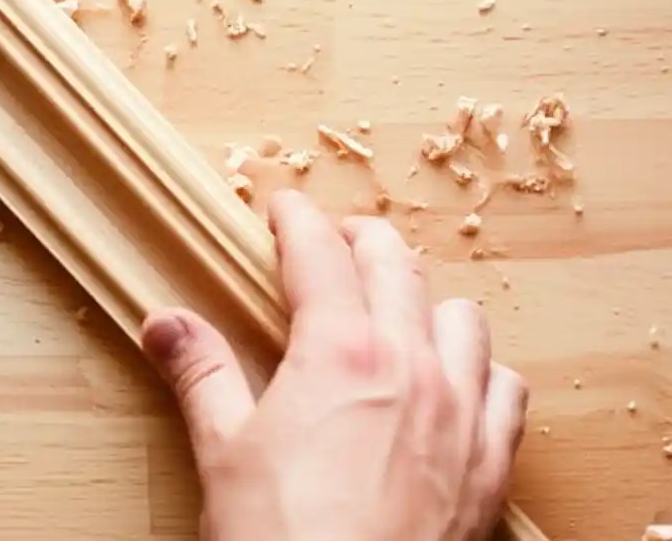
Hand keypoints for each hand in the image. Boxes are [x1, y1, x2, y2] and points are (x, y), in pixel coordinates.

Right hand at [143, 190, 526, 540]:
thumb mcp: (224, 452)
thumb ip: (202, 374)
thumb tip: (166, 323)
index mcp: (340, 352)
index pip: (320, 255)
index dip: (297, 220)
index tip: (283, 207)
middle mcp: (412, 366)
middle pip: (395, 266)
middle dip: (360, 240)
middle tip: (331, 240)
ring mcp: (460, 414)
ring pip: (461, 317)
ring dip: (425, 299)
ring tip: (395, 308)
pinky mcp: (488, 464)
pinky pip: (505, 388)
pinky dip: (481, 369)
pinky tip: (456, 381)